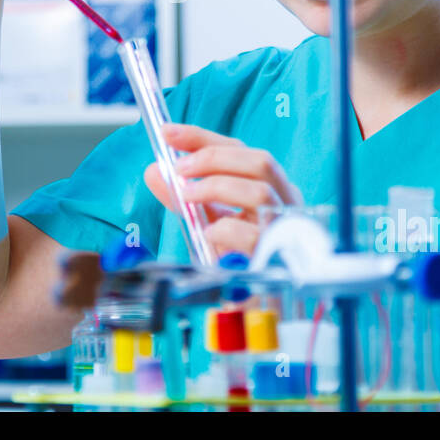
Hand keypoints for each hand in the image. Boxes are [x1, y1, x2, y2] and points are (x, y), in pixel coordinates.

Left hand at [142, 123, 302, 257]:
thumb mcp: (207, 223)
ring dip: (215, 186)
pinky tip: (208, 234)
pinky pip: (253, 236)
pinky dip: (224, 228)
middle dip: (213, 158)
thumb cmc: (235, 260)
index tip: (168, 133)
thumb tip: (154, 170)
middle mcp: (285, 204)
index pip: (241, 150)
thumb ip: (183, 198)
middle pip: (261, 162)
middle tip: (179, 169)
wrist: (253, 306)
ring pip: (260, 192)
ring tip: (186, 196)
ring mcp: (285, 230)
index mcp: (270, 189)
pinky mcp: (277, 260)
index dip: (203, 138)